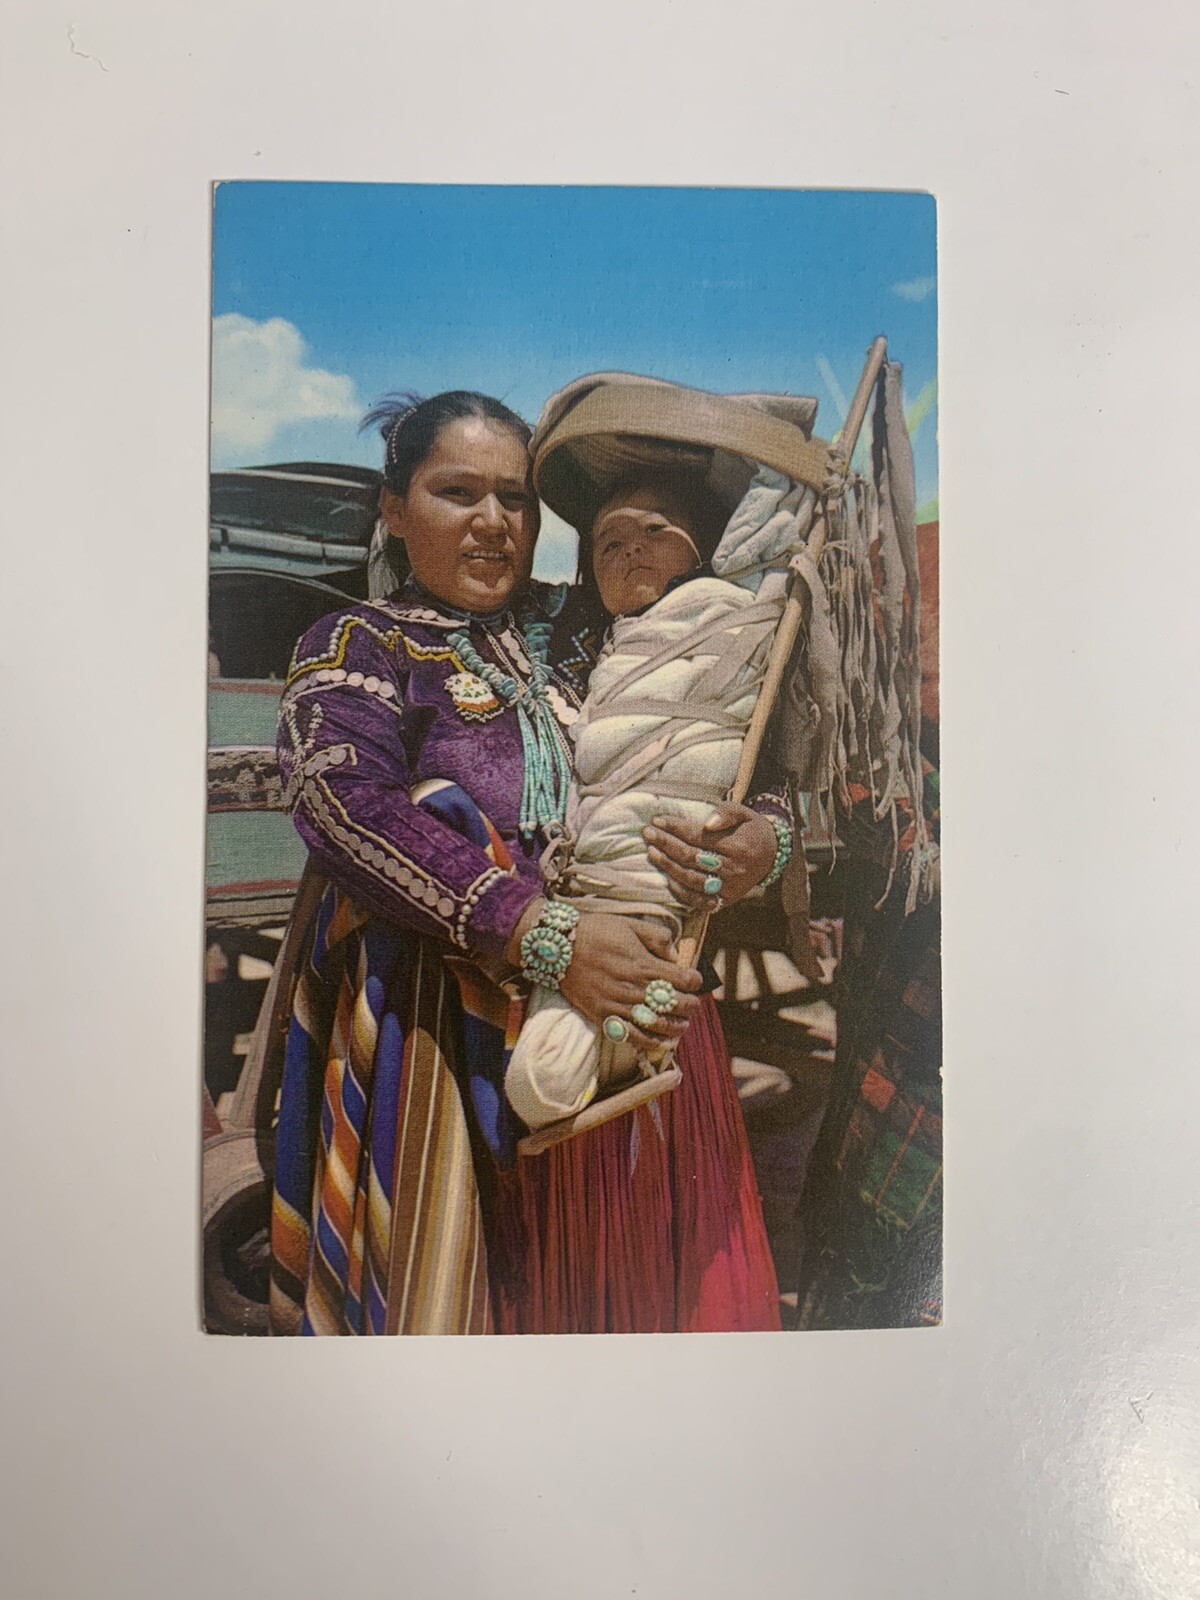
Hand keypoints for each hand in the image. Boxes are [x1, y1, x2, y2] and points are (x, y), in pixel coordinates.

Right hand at [560, 914, 702, 1051]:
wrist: (559, 946)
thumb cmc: (596, 931)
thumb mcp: (631, 924)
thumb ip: (658, 937)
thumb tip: (674, 955)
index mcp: (643, 963)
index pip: (683, 979)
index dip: (695, 981)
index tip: (695, 980)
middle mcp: (633, 987)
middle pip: (674, 1004)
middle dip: (690, 1006)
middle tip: (693, 1005)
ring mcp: (618, 1004)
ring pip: (657, 1023)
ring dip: (676, 1027)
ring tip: (683, 1026)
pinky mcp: (604, 1016)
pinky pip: (632, 1036)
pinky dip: (651, 1043)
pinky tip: (662, 1044)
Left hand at [644, 803, 778, 911]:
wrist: (771, 856)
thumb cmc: (751, 830)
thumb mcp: (743, 813)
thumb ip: (725, 813)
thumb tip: (707, 823)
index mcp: (739, 847)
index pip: (699, 837)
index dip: (676, 828)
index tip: (658, 820)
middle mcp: (734, 870)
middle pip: (691, 858)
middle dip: (666, 844)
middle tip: (649, 833)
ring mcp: (729, 889)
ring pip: (691, 880)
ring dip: (668, 866)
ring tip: (652, 852)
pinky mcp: (724, 901)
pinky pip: (698, 901)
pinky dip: (680, 891)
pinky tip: (666, 877)